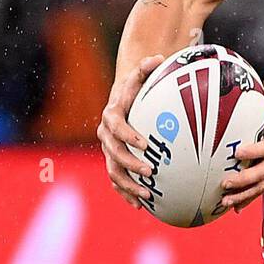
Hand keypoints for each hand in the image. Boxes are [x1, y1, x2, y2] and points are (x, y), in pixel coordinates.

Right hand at [97, 55, 164, 208]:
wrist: (124, 100)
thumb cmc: (138, 88)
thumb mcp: (141, 75)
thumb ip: (147, 67)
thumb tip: (158, 57)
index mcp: (111, 116)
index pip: (116, 127)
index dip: (128, 136)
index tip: (144, 144)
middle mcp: (105, 135)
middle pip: (113, 154)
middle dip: (130, 165)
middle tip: (150, 172)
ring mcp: (108, 151)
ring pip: (113, 171)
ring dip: (128, 185)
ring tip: (146, 196)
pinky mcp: (113, 162)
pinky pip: (117, 181)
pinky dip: (127, 193)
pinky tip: (142, 206)